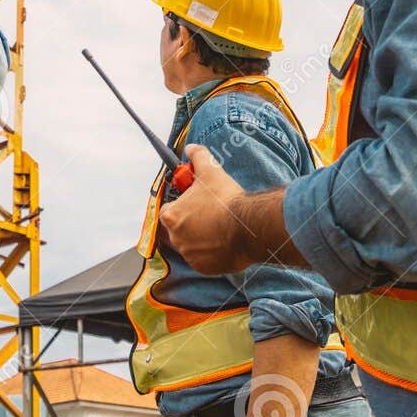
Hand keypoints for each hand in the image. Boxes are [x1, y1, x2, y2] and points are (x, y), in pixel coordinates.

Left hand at [159, 144, 254, 274]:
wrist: (248, 226)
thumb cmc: (226, 199)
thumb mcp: (210, 171)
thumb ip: (197, 157)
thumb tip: (191, 148)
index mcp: (171, 216)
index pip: (168, 210)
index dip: (181, 205)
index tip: (194, 202)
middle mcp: (176, 238)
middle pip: (178, 229)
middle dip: (190, 222)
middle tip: (209, 214)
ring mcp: (190, 255)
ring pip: (191, 245)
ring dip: (200, 238)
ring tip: (220, 227)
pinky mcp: (204, 268)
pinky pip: (204, 260)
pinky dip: (211, 253)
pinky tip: (224, 242)